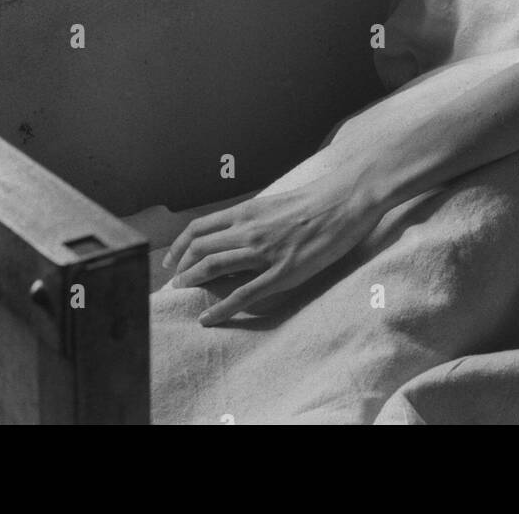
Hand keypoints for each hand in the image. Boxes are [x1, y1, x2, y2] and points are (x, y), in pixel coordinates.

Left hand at [161, 175, 387, 325]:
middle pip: (200, 249)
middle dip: (182, 267)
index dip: (179, 246)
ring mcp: (264, 252)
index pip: (199, 228)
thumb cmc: (315, 200)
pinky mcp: (282, 272)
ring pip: (214, 268)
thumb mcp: (275, 202)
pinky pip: (243, 294)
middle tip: (176, 282)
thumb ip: (253, 218)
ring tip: (185, 293)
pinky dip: (221, 309)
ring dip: (194, 282)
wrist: (346, 200)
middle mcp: (249, 230)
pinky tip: (209, 319)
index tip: (173, 260)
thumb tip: (236, 233)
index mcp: (247, 211)